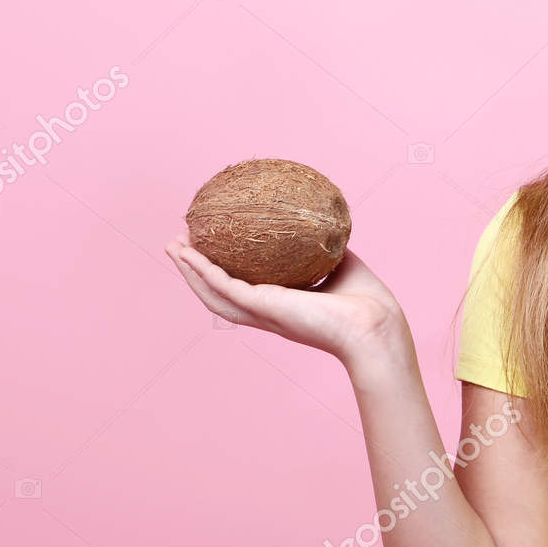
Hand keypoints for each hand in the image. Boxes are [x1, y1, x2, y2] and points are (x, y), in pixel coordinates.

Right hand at [165, 233, 407, 363]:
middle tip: (179, 242)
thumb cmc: (368, 303)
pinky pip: (224, 287)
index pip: (245, 287)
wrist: (375, 325)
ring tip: (172, 246)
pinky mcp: (263, 308)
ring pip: (212, 293)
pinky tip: (189, 254)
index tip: (211, 245)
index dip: (223, 269)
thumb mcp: (344, 264)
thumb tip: (322, 221)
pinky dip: (203, 272)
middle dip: (195, 270)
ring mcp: (262, 312)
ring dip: (189, 271)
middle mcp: (267, 312)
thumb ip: (327, 246)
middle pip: (218, 292)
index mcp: (282, 305)